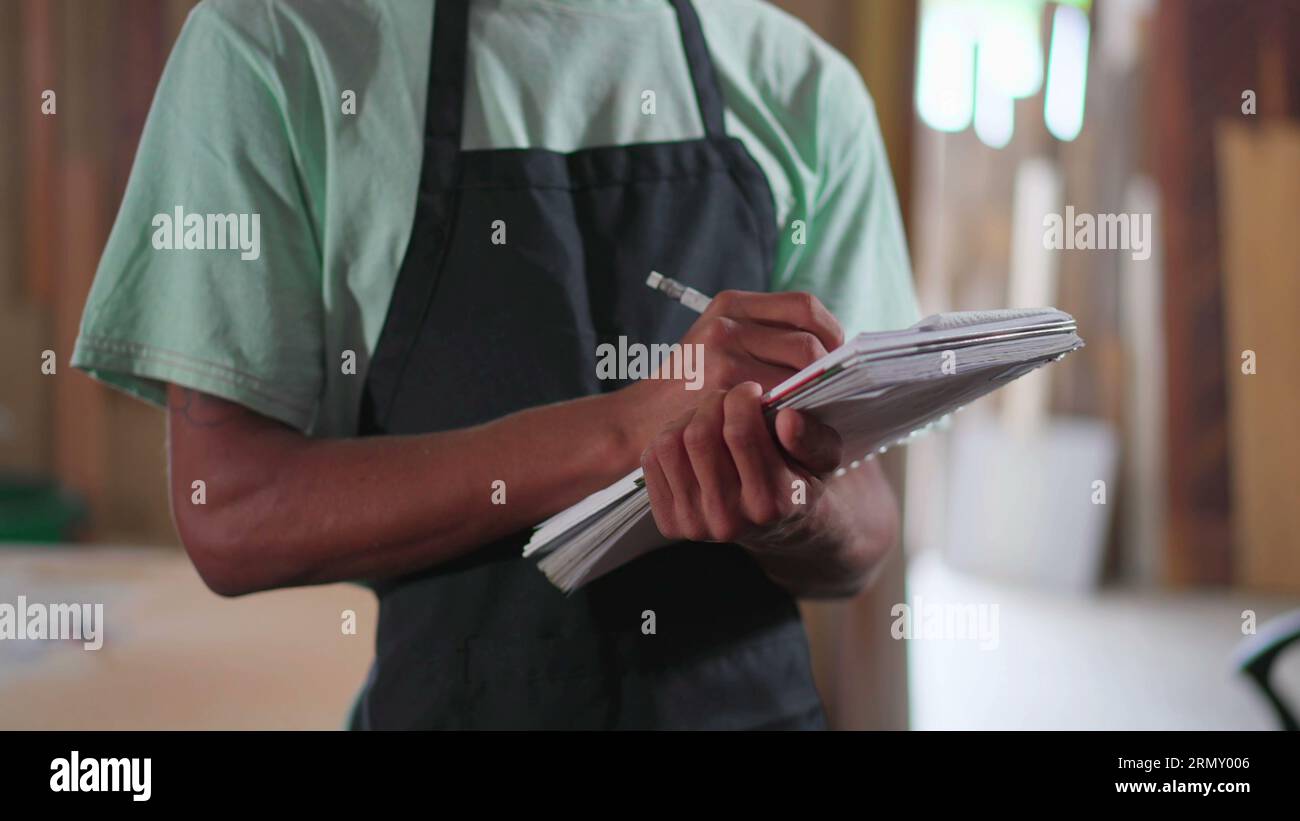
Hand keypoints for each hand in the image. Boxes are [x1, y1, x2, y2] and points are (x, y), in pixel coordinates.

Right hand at [619, 290, 843, 451]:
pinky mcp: (725, 382)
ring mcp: (726, 349)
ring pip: (803, 365)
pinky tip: (792, 422)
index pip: (804, 305)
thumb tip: (828, 349)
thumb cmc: (687, 389)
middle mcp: (728, 319)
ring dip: (817, 389)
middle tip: (830, 391)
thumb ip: (762, 337)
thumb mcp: (715, 343)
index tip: (835, 358)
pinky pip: (784, 394)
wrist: (638, 421)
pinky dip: (797, 408)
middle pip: (810, 337)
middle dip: (829, 367)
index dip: (831, 331)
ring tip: (813, 407)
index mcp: (731, 303)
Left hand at [640, 382, 842, 547]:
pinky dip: (669, 437)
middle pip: (700, 436)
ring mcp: (695, 526)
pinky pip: (652, 459)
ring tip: (712, 418)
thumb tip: (788, 420)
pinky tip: (693, 441)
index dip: (741, 398)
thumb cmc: (799, 478)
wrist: (776, 525)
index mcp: (773, 504)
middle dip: (713, 402)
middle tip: (729, 398)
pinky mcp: (670, 523)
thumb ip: (814, 438)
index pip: (739, 433)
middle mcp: (731, 522)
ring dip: (689, 418)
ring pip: (670, 444)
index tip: (751, 390)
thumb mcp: (823, 459)